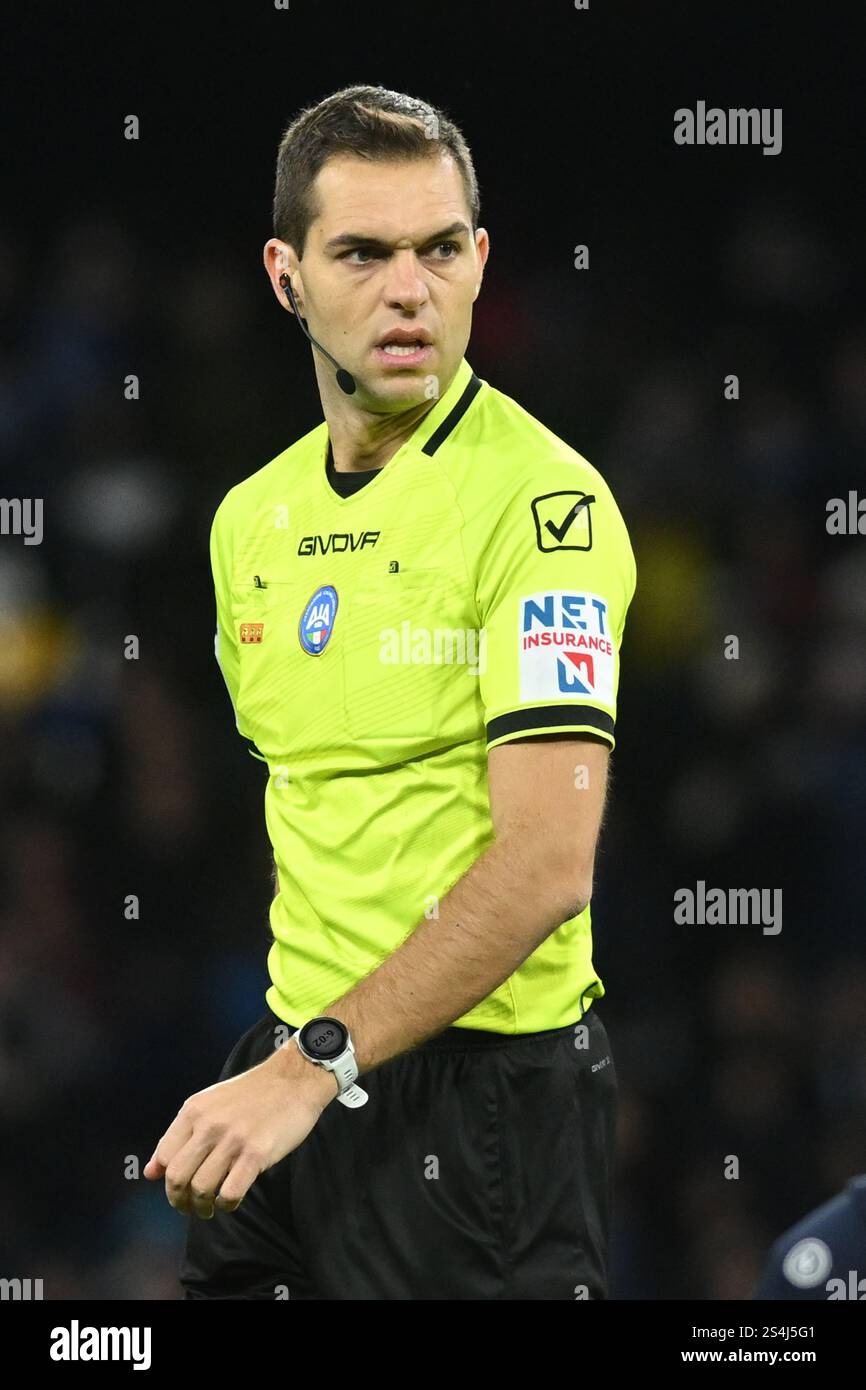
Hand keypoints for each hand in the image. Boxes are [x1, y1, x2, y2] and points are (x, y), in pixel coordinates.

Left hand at [143, 1044, 335, 1217]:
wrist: (294, 1079)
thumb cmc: (252, 1094)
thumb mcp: (209, 1104)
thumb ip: (180, 1136)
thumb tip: (150, 1172)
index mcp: (194, 1111)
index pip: (164, 1156)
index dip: (167, 1181)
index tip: (178, 1190)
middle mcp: (209, 1125)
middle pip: (177, 1177)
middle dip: (180, 1201)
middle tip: (190, 1208)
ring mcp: (232, 1140)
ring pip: (201, 1188)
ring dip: (202, 1207)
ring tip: (210, 1208)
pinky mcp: (256, 1153)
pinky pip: (230, 1192)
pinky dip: (226, 1205)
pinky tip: (230, 1202)